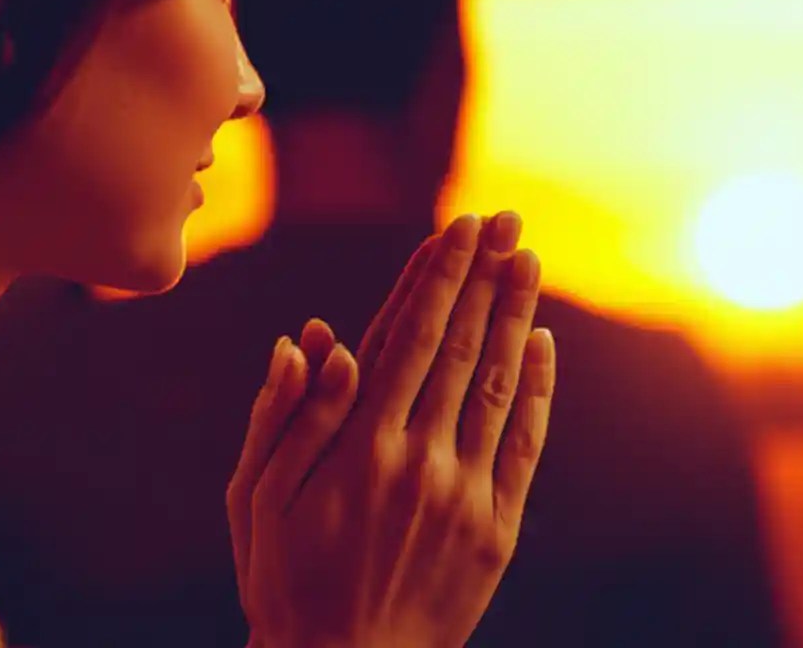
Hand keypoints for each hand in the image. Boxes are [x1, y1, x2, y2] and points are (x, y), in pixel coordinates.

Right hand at [227, 213, 556, 647]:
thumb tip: (310, 337)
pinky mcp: (495, 528)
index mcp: (358, 444)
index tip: (459, 226)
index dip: (438, 275)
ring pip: (498, 384)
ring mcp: (464, 493)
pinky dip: (537, 390)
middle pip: (462, 345)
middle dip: (485, 275)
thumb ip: (287, 416)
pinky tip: (544, 342)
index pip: (410, 335)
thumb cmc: (286, 582)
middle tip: (508, 220)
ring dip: (516, 315)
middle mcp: (419, 458)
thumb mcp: (258, 500)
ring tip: (529, 259)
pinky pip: (524, 445)